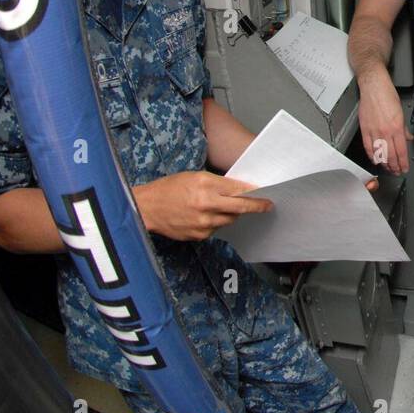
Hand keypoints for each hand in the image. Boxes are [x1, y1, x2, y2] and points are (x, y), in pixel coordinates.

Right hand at [133, 172, 272, 241]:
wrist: (146, 208)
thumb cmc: (169, 188)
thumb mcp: (194, 177)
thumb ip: (217, 183)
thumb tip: (240, 189)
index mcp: (205, 184)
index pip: (238, 189)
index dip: (253, 191)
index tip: (265, 192)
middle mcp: (206, 204)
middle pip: (241, 207)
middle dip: (256, 206)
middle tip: (268, 205)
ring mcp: (203, 222)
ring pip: (229, 219)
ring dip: (231, 214)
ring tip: (222, 207)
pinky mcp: (199, 235)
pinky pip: (216, 229)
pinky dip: (215, 222)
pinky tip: (204, 216)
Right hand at [357, 66, 412, 175]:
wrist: (374, 86)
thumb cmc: (387, 95)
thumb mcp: (401, 111)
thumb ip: (404, 128)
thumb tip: (407, 138)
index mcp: (396, 127)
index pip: (400, 150)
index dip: (403, 162)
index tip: (404, 168)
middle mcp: (385, 131)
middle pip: (390, 154)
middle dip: (394, 166)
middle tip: (396, 171)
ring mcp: (374, 130)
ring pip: (378, 153)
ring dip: (383, 163)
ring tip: (387, 168)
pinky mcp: (364, 128)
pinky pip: (368, 146)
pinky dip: (371, 155)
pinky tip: (375, 159)